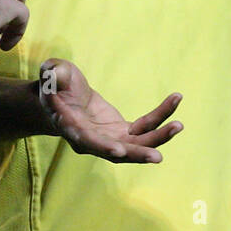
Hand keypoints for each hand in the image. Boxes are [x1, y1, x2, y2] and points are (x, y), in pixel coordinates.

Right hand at [37, 58, 182, 163]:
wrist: (63, 97)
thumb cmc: (55, 84)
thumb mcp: (52, 74)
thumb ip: (52, 74)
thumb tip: (52, 73)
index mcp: (72, 128)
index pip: (87, 141)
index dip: (102, 146)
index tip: (119, 150)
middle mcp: (93, 141)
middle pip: (118, 152)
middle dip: (137, 154)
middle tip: (157, 157)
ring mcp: (110, 139)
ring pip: (137, 144)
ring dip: (158, 137)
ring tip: (178, 125)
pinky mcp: (123, 132)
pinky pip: (146, 127)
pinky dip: (161, 116)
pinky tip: (175, 99)